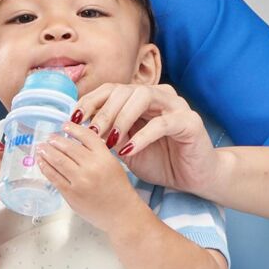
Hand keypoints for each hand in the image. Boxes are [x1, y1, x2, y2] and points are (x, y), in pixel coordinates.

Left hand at [35, 121, 140, 232]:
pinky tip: (41, 162)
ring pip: (58, 160)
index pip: (86, 136)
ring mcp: (80, 181)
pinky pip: (54, 176)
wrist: (121, 214)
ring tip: (41, 147)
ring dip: (46, 152)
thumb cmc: (118, 191)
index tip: (65, 125)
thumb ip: (97, 153)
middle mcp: (92, 167)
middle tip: (49, 138)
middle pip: (68, 147)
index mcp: (104, 157)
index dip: (73, 128)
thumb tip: (75, 141)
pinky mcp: (71, 193)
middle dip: (55, 140)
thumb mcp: (113, 165)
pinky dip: (45, 167)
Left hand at [72, 83, 219, 195]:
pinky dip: (142, 136)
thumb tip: (81, 130)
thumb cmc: (161, 162)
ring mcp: (176, 105)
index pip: (111, 90)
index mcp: (141, 99)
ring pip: (142, 97)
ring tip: (109, 140)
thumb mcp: (126, 148)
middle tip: (91, 133)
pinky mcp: (190, 121)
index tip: (74, 118)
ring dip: (121, 118)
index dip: (90, 101)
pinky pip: (162, 123)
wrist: (195, 178)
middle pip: (124, 90)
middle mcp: (158, 96)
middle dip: (103, 111)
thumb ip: (109, 136)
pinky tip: (129, 150)